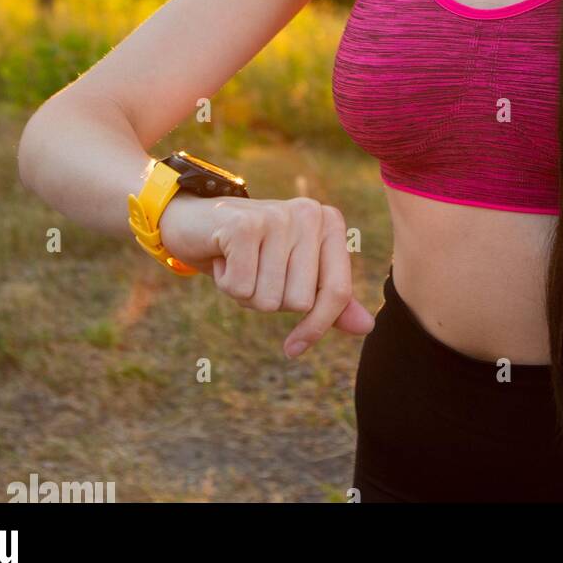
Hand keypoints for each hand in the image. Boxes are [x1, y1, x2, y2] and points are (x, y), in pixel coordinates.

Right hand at [159, 193, 375, 357]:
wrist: (195, 220)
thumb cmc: (252, 252)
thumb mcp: (294, 273)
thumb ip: (329, 298)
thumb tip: (367, 326)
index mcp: (329, 223)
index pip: (337, 292)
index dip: (317, 327)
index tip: (294, 348)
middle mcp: (310, 214)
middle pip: (300, 301)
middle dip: (270, 299)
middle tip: (255, 270)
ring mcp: (279, 216)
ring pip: (270, 300)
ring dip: (246, 293)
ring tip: (240, 262)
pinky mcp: (245, 225)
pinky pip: (241, 290)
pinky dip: (226, 283)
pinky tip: (223, 257)